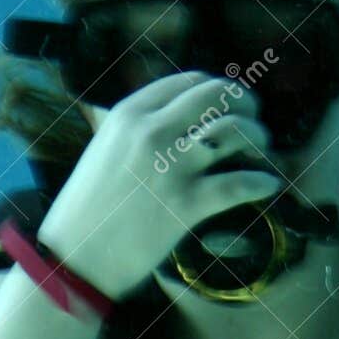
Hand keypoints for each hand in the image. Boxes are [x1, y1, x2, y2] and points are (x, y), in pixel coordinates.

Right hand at [37, 70, 284, 298]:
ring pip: (237, 131)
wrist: (74, 259)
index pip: (191, 80)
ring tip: (259, 155)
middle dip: (246, 106)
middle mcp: (151, 131)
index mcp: (128, 113)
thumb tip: (181, 117)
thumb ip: (138, 128)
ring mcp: (171, 167)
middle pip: (221, 95)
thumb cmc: (87, 208)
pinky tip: (265, 186)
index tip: (227, 106)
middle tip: (253, 124)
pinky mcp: (187, 204)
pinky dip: (261, 182)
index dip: (219, 89)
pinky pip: (242, 182)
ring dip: (259, 140)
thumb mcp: (104, 149)